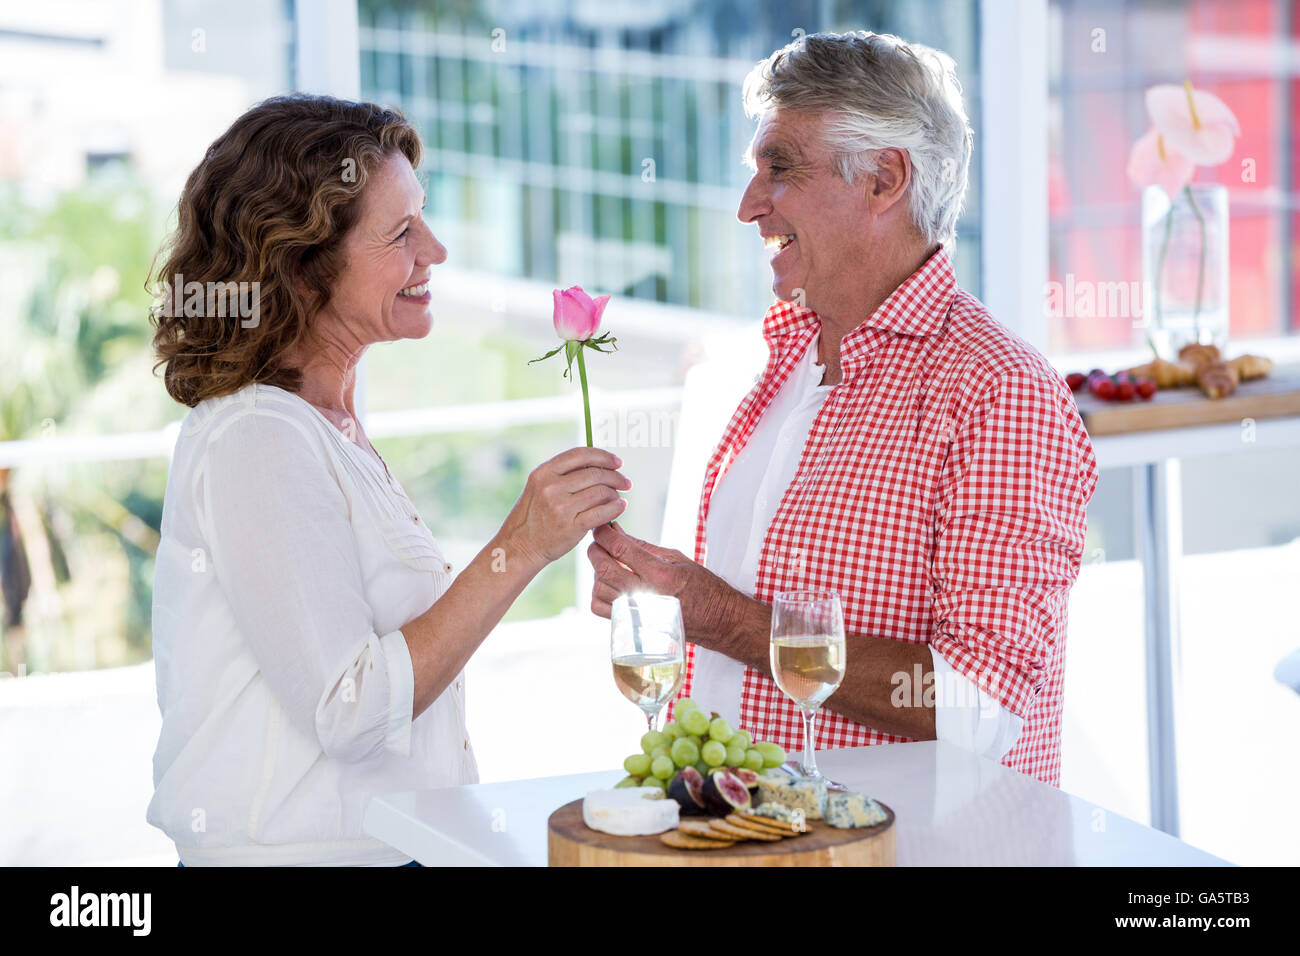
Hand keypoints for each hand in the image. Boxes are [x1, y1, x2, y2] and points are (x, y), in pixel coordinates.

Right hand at [498, 447, 629, 568]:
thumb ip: (564, 475)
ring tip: (618, 498)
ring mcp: (561, 507)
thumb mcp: (539, 488)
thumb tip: (600, 464)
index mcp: (543, 472)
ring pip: (601, 492)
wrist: (520, 547)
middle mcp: (551, 487)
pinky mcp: (571, 526)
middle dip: (616, 476)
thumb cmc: (534, 516)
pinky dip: (616, 508)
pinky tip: (620, 507)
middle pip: (595, 473)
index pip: (580, 454)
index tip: (617, 462)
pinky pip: (603, 512)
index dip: (603, 456)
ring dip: (615, 494)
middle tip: (625, 482)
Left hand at [587, 523, 746, 648]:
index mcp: (660, 575)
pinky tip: (608, 584)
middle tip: (598, 542)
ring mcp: (637, 613)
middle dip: (595, 549)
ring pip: (599, 587)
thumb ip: (644, 546)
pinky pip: (601, 608)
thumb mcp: (677, 559)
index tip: (600, 527)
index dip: (604, 534)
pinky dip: (598, 593)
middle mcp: (646, 595)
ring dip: (597, 571)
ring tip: (607, 562)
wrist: (717, 620)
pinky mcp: (632, 625)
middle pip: (604, 568)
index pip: (621, 548)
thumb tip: (617, 531)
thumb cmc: (701, 586)